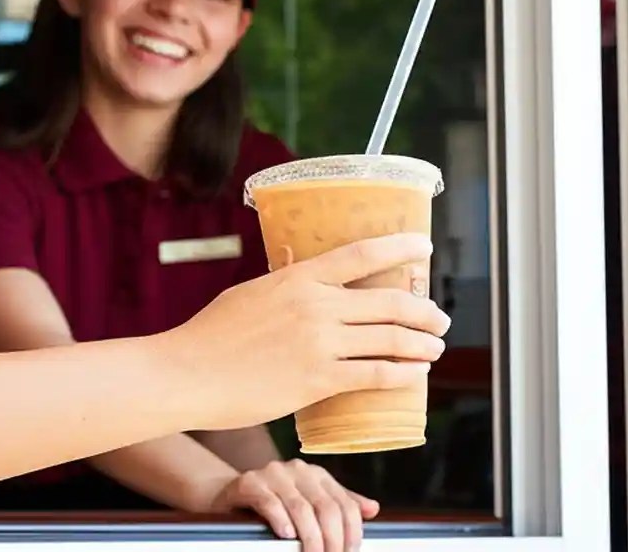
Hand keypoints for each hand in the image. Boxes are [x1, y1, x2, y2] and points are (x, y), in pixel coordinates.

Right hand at [161, 233, 450, 431]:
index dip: (402, 248)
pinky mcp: (318, 380)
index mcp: (300, 277)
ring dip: (423, 344)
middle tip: (441, 318)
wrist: (186, 374)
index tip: (425, 248)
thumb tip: (310, 287)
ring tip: (436, 348)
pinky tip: (414, 375)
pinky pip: (374, 375)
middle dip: (426, 311)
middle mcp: (317, 305)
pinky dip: (402, 374)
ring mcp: (320, 343)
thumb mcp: (253, 294)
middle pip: (390, 302)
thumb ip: (289, 290)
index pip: (364, 254)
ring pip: (391, 339)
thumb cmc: (211, 336)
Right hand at [213, 459, 377, 551]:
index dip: (352, 531)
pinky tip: (287, 536)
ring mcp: (273, 474)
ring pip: (300, 507)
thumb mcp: (308, 501)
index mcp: (316, 474)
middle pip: (325, 507)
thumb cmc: (272, 501)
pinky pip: (269, 502)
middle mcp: (297, 470)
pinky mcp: (250, 482)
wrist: (228, 494)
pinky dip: (281, 520)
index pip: (344, 502)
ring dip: (310, 537)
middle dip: (332, 539)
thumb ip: (339, 504)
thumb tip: (372, 509)